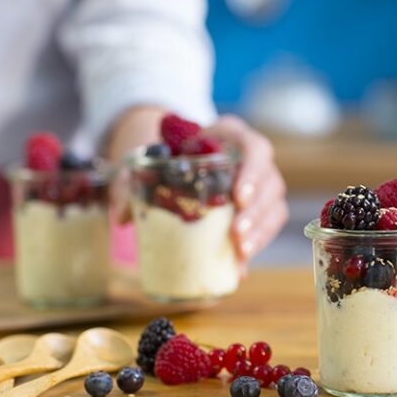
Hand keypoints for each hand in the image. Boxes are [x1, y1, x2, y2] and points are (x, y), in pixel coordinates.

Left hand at [106, 109, 287, 273]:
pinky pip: (269, 224)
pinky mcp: (259, 207)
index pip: (256, 148)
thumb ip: (130, 182)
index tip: (238, 197)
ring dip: (261, 231)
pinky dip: (258, 243)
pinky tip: (241, 261)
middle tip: (235, 235)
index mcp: (231, 135)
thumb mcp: (147, 160)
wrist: (174, 158)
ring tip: (240, 252)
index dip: (253, 173)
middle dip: (257, 212)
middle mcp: (252, 158)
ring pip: (274, 205)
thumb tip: (121, 216)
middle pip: (271, 182)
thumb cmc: (165, 155)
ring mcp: (259, 182)